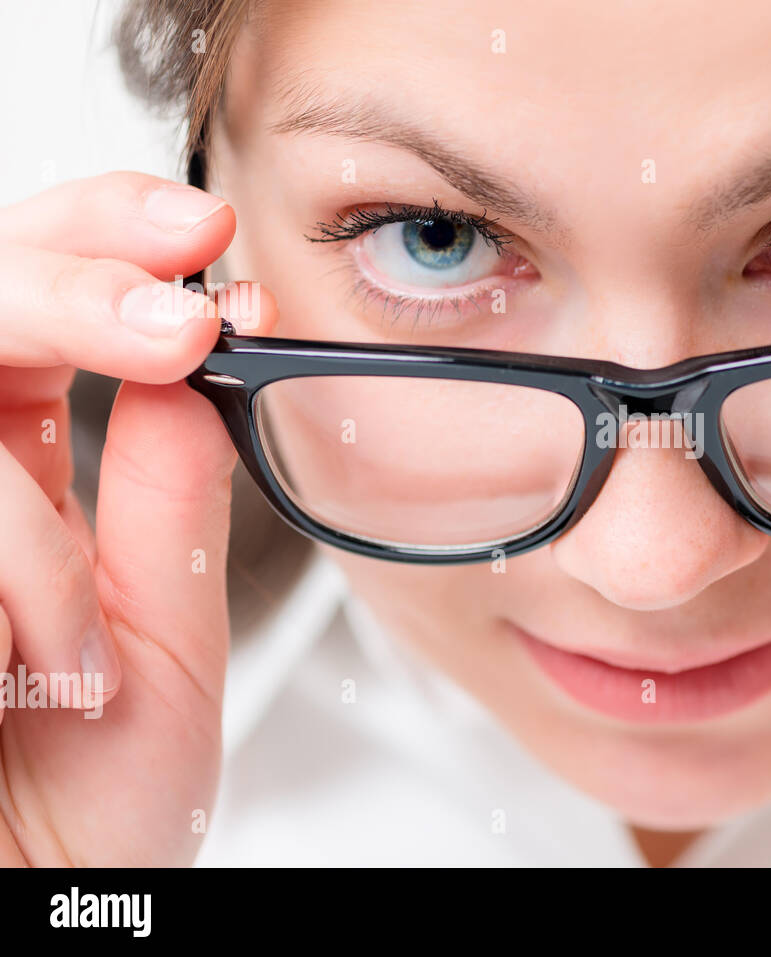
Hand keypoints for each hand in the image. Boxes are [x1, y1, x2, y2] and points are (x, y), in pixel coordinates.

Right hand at [0, 172, 264, 864]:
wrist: (34, 910)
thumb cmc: (84, 805)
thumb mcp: (162, 635)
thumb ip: (169, 495)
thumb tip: (206, 354)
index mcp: (22, 470)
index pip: (41, 296)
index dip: (105, 238)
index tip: (202, 239)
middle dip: (71, 286)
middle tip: (177, 320)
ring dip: (25, 532)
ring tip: (81, 655)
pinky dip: (4, 592)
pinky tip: (20, 683)